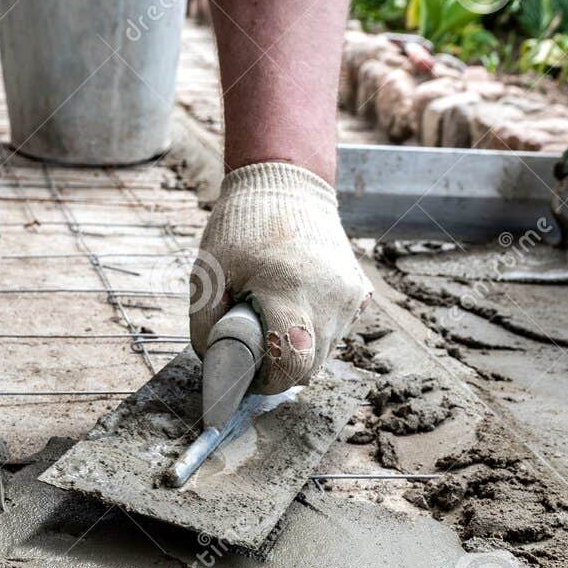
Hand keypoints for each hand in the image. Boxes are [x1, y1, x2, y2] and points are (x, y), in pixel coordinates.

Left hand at [190, 162, 371, 395]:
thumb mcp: (208, 277)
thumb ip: (207, 329)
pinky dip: (314, 331)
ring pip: (325, 353)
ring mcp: (350, 296)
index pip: (291, 365)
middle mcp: (329, 297)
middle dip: (279, 368)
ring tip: (273, 315)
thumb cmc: (239, 230)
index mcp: (289, 290)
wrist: (286, 186)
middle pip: (310, 367)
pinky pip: (336, 332)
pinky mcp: (360, 293)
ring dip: (297, 349)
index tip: (248, 374)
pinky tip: (296, 303)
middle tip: (254, 345)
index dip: (266, 381)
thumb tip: (219, 370)